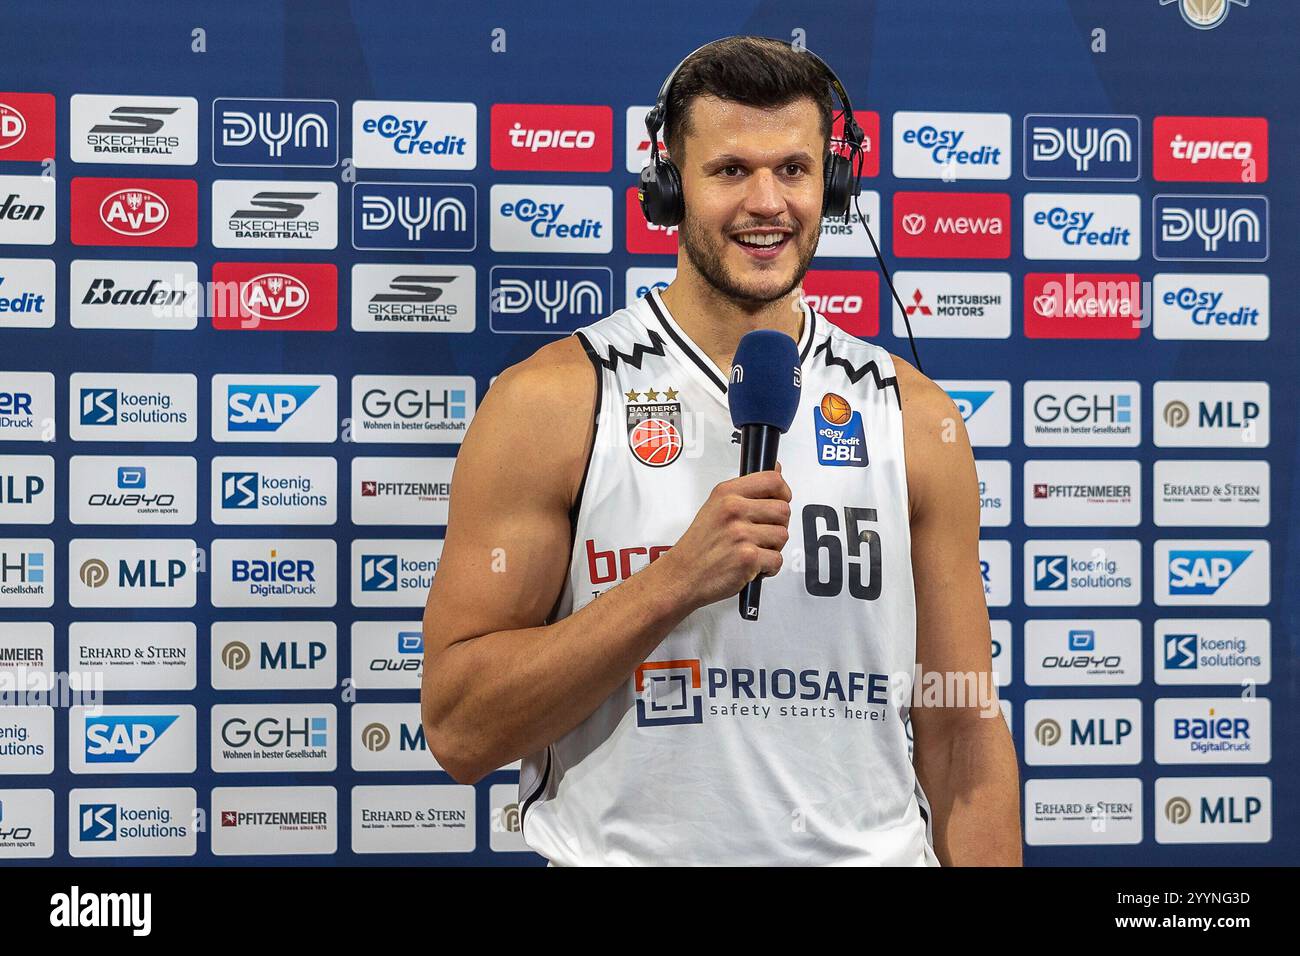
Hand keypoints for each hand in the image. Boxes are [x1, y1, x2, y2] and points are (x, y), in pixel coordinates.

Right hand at [656, 462, 791, 612]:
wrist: (682, 575)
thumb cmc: (699, 545)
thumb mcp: (716, 506)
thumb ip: (746, 491)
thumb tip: (776, 471)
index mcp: (727, 493)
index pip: (773, 480)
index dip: (783, 492)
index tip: (780, 500)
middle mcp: (733, 509)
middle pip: (783, 510)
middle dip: (777, 525)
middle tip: (761, 534)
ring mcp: (740, 533)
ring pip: (783, 535)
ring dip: (773, 547)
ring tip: (753, 550)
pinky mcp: (748, 557)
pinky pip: (777, 559)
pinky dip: (769, 567)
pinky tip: (752, 565)